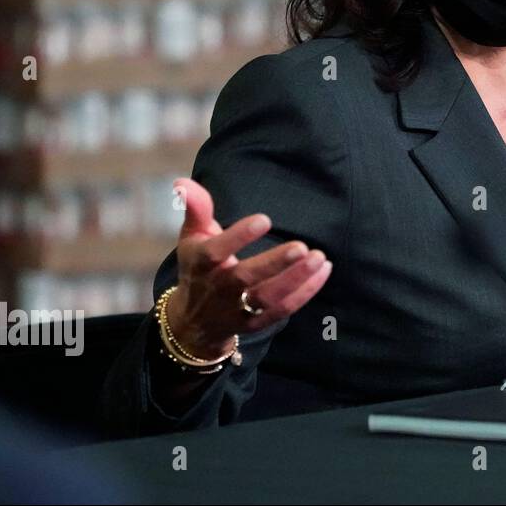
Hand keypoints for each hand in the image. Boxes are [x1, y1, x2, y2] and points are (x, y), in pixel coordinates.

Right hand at [166, 178, 332, 358]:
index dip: (237, 237)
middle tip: (301, 247)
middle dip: (274, 263)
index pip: (215, 251)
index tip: (264, 220)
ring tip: (319, 258)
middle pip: (245, 278)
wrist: (192, 323)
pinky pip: (281, 311)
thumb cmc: (198, 267)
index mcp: (201, 263)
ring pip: (267, 298)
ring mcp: (235, 309)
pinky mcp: (254, 323)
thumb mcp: (193, 236)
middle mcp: (218, 289)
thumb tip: (182, 182)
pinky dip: (304, 293)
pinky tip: (323, 271)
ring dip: (295, 279)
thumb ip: (195, 208)